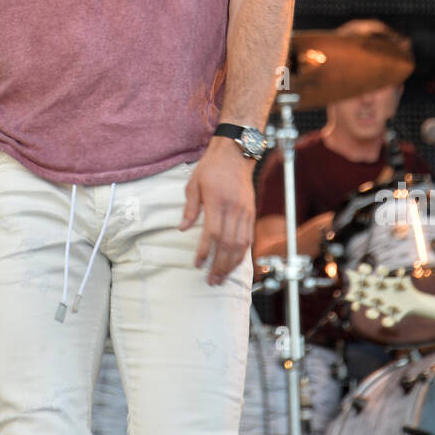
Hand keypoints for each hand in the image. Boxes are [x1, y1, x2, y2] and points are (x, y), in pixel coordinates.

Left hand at [179, 138, 255, 285]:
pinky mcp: (251, 212)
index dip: (204, 251)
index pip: (212, 233)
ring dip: (231, 264)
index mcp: (217, 201)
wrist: (236, 154)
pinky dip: (242, 254)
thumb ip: (190, 207)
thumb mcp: (193, 183)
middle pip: (228, 244)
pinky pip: (249, 238)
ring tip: (222, 277)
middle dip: (219, 265)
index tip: (197, 264)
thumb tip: (183, 229)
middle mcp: (234, 209)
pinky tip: (234, 264)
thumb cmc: (211, 167)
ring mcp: (245, 211)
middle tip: (211, 281)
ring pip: (241, 244)